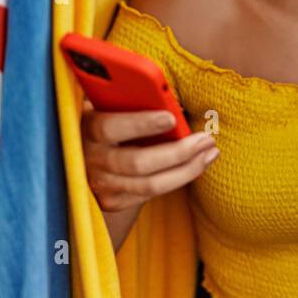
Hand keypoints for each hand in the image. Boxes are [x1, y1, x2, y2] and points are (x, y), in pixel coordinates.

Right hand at [81, 100, 218, 214]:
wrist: (92, 151)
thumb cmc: (112, 115)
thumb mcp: (112, 103)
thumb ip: (130, 98)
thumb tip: (168, 96)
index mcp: (87, 126)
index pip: (109, 127)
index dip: (139, 124)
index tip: (170, 118)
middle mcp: (89, 158)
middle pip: (136, 163)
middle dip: (177, 152)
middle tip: (206, 139)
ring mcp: (100, 183)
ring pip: (149, 184)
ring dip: (186, 169)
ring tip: (210, 152)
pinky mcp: (112, 201)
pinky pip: (150, 194)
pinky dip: (178, 179)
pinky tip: (198, 164)